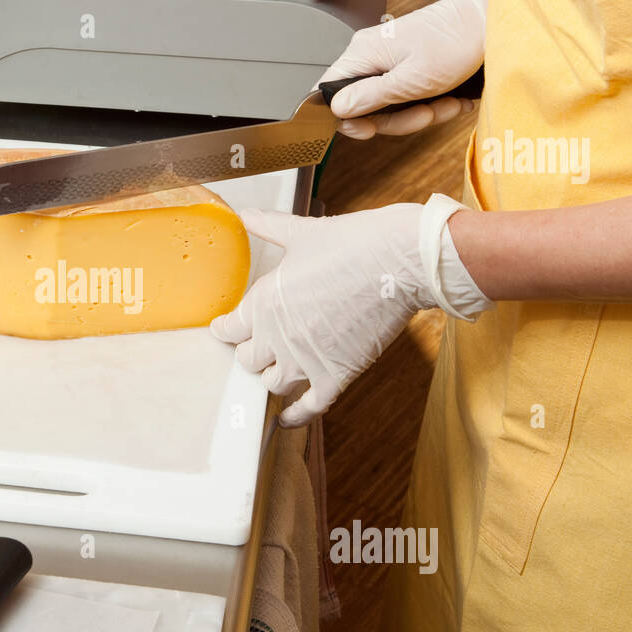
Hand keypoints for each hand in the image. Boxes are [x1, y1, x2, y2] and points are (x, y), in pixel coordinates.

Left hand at [211, 199, 492, 426]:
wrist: (403, 262)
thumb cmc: (355, 243)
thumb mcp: (302, 232)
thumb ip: (268, 228)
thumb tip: (244, 215)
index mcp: (264, 301)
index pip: (228, 330)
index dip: (228, 330)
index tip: (230, 330)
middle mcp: (277, 335)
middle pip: (247, 360)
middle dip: (251, 353)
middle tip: (260, 347)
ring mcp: (305, 360)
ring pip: (271, 384)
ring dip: (272, 378)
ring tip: (277, 371)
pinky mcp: (335, 377)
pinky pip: (306, 408)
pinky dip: (293, 416)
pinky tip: (286, 417)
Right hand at [319, 0, 490, 139]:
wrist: (487, 23)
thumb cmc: (454, 42)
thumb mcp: (409, 80)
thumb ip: (369, 96)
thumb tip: (337, 108)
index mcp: (363, 54)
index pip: (330, 93)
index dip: (348, 118)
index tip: (370, 131)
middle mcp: (370, 56)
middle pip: (364, 106)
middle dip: (399, 119)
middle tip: (425, 114)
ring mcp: (389, 62)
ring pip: (390, 106)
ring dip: (421, 113)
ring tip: (447, 103)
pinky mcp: (406, 67)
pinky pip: (407, 98)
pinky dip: (430, 103)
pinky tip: (451, 98)